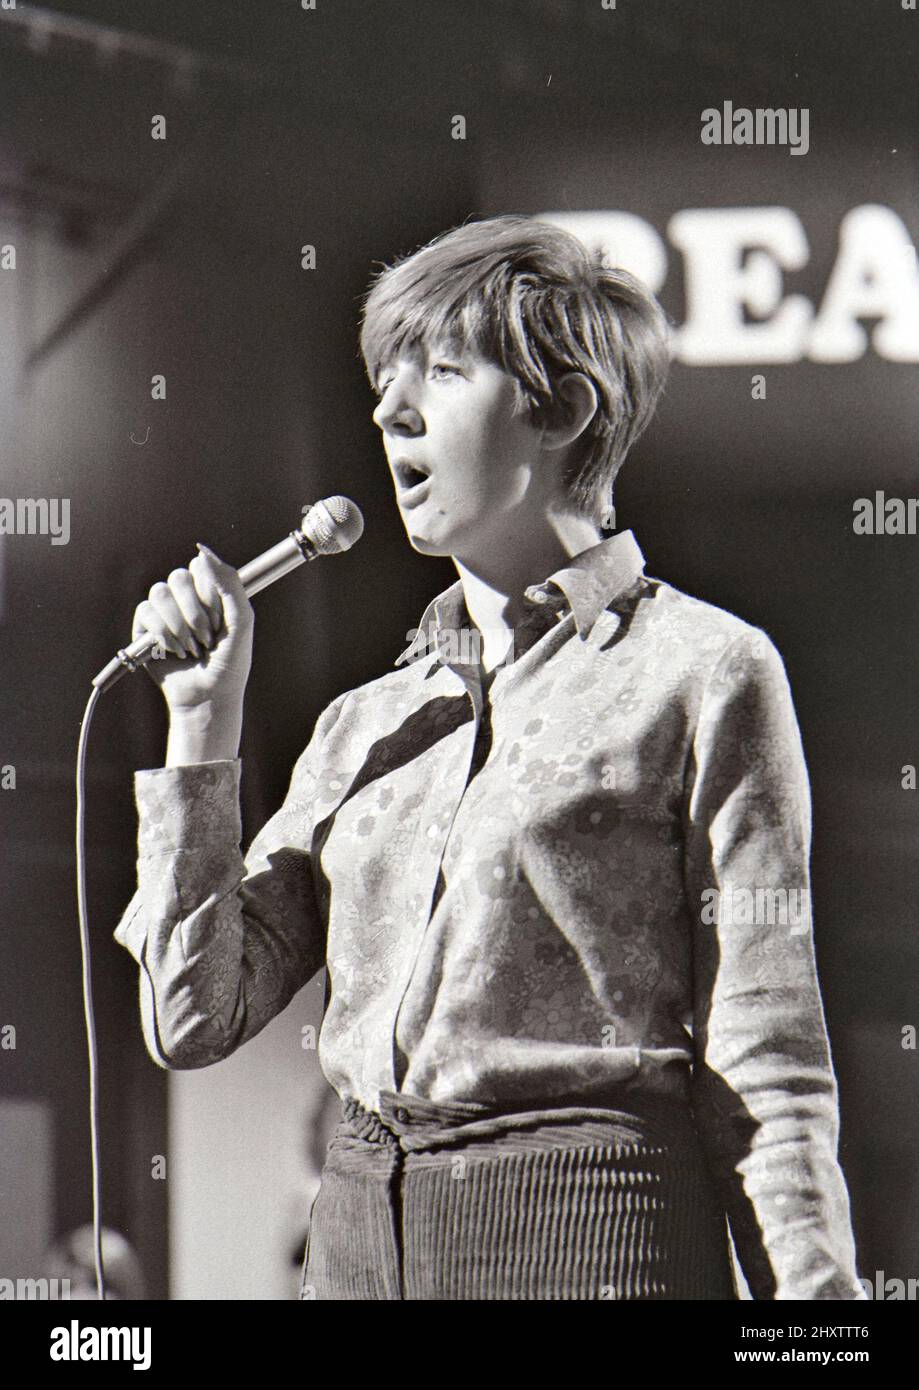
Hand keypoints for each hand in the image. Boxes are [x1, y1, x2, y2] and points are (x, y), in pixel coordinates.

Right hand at [131, 544, 253, 718]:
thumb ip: (229, 582)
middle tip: (208, 637)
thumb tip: (202, 551)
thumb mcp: (241, 620)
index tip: (221, 619)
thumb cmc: (230, 662)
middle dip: (196, 612)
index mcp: (210, 591)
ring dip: (180, 625)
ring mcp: (164, 611)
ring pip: (160, 592)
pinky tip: (175, 651)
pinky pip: (145, 612)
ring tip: (192, 647)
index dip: (210, 592)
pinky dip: (164, 634)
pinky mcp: (145, 627)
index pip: (200, 566)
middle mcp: (186, 597)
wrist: (209, 696)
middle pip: (179, 576)